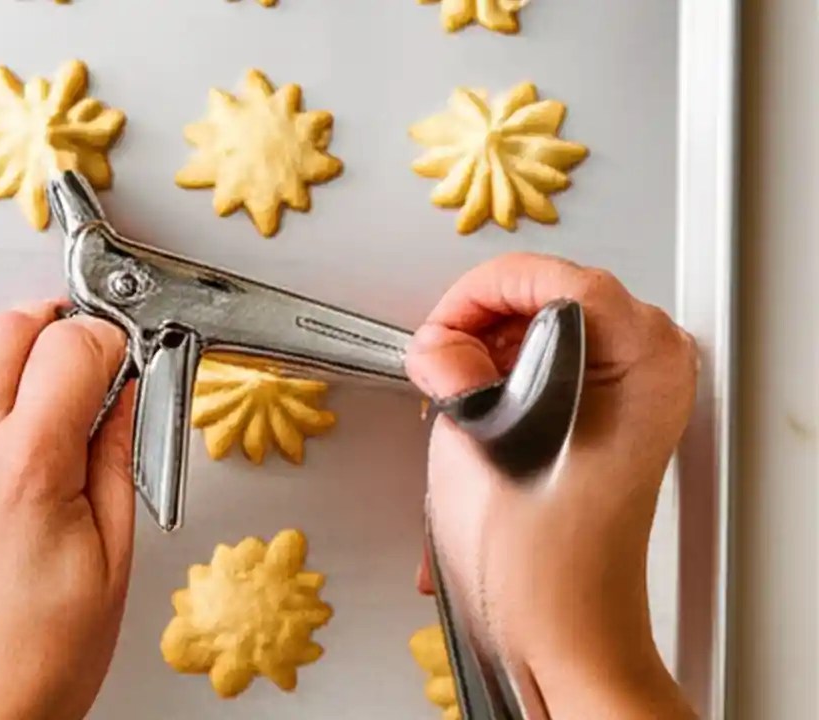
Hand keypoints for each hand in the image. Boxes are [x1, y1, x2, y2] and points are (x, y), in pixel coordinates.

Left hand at [0, 302, 135, 719]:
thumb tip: (124, 404)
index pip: (70, 348)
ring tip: (36, 380)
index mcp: (25, 468)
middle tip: (85, 351)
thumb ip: (116, 465)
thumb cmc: (22, 673)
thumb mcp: (108, 567)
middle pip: (4, 328)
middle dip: (55, 324)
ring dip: (0, 346)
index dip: (108, 340)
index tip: (123, 356)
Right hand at [405, 253, 698, 718]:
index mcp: (641, 358)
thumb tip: (437, 343)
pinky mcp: (609, 417)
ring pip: (537, 333)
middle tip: (441, 373)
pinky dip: (498, 388)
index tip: (436, 333)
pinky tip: (474, 430)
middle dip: (477, 331)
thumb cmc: (536, 556)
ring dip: (481, 363)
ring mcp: (634, 393)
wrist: (559, 629)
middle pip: (545, 297)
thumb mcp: (479, 437)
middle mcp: (650, 367)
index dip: (475, 296)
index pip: (548, 274)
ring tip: (455, 413)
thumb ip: (455, 366)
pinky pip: (543, 369)